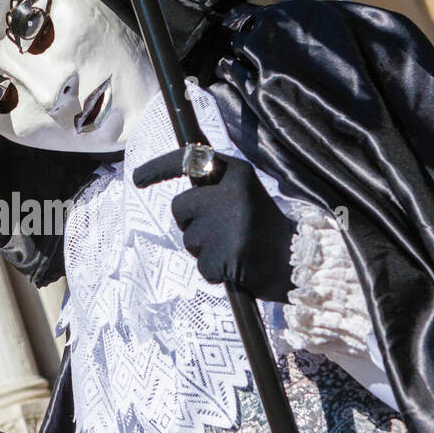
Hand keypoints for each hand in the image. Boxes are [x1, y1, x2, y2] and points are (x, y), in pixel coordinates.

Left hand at [133, 150, 296, 302]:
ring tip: (234, 247)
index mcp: (237, 174)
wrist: (297, 262)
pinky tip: (236, 266)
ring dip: (204, 249)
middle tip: (220, 231)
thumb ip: (215, 190)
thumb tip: (180, 198)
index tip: (136, 178)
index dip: (159, 168)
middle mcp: (230, 194)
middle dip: (190, 223)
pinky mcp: (225, 255)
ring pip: (188, 240)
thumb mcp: (244, 195)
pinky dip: (214, 271)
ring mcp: (227, 225)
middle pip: (178, 209)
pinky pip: (201, 266)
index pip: (189, 161)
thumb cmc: (264, 229)